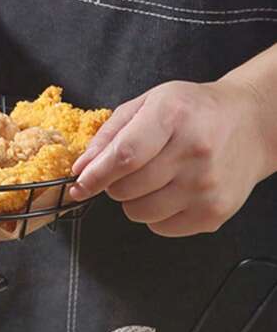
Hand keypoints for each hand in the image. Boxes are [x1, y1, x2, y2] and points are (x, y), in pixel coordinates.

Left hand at [68, 78, 269, 236]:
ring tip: (155, 178)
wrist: (251, 124)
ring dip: (134, 200)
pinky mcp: (214, 212)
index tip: (79, 185)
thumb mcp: (149, 103)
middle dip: (113, 184)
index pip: (123, 157)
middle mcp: (194, 152)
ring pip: (139, 212)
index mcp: (173, 117)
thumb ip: (110, 134)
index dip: (94, 176)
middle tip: (129, 170)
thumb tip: (82, 167)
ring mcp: (206, 186)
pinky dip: (156, 214)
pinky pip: (161, 228)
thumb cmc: (194, 111)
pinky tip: (172, 191)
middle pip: (127, 188)